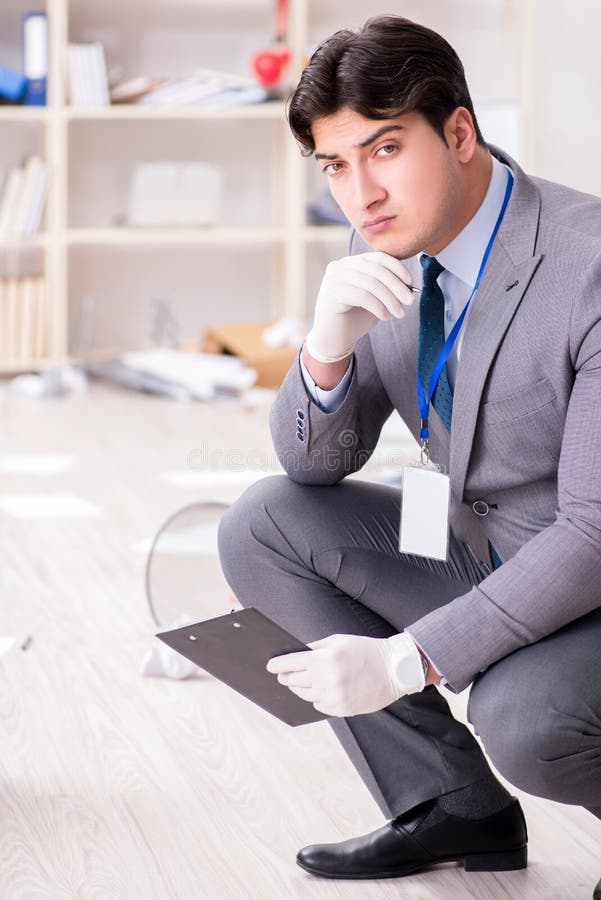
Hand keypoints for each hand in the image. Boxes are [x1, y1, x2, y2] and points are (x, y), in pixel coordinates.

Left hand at [266, 632, 424, 717]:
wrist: (394, 669)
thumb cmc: (365, 650)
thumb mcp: (338, 641)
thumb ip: (315, 647)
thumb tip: (295, 654)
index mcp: (325, 659)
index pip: (291, 663)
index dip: (277, 665)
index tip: (269, 666)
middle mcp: (327, 679)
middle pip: (294, 681)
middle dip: (285, 677)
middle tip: (281, 675)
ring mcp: (334, 696)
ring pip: (304, 695)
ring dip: (298, 688)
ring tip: (296, 683)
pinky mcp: (342, 709)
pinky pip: (318, 705)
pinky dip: (315, 698)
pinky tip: (318, 692)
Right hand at [305, 252, 414, 363]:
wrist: (333, 340)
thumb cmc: (355, 318)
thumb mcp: (375, 298)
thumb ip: (387, 287)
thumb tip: (409, 284)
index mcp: (352, 263)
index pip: (379, 257)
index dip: (397, 268)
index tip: (411, 283)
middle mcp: (340, 266)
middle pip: (376, 270)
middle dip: (397, 286)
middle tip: (410, 301)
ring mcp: (334, 278)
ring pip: (371, 283)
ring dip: (390, 299)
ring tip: (400, 313)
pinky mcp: (331, 293)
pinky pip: (362, 296)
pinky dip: (378, 307)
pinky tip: (385, 317)